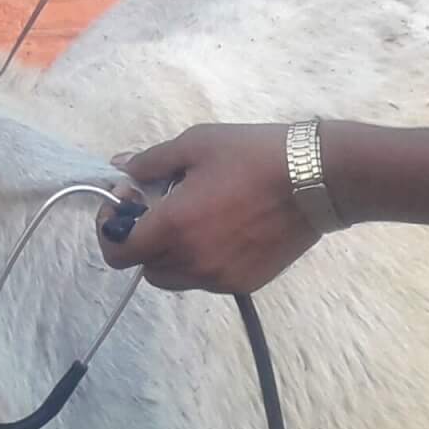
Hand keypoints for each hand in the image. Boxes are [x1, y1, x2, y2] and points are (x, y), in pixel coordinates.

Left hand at [97, 125, 324, 295]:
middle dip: (143, 242)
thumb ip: (150, 162)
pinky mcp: (243, 284)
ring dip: (171, 255)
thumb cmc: (253, 155)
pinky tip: (221, 231)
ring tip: (193, 221)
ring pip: (174, 278)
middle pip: (144, 268)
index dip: (112, 229)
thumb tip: (120, 167)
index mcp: (172, 228)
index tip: (126, 205)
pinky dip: (201, 262)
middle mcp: (190, 262)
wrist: (316, 180)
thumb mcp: (196, 144)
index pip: (117, 252)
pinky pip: (206, 280)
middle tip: (160, 209)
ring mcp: (218, 278)